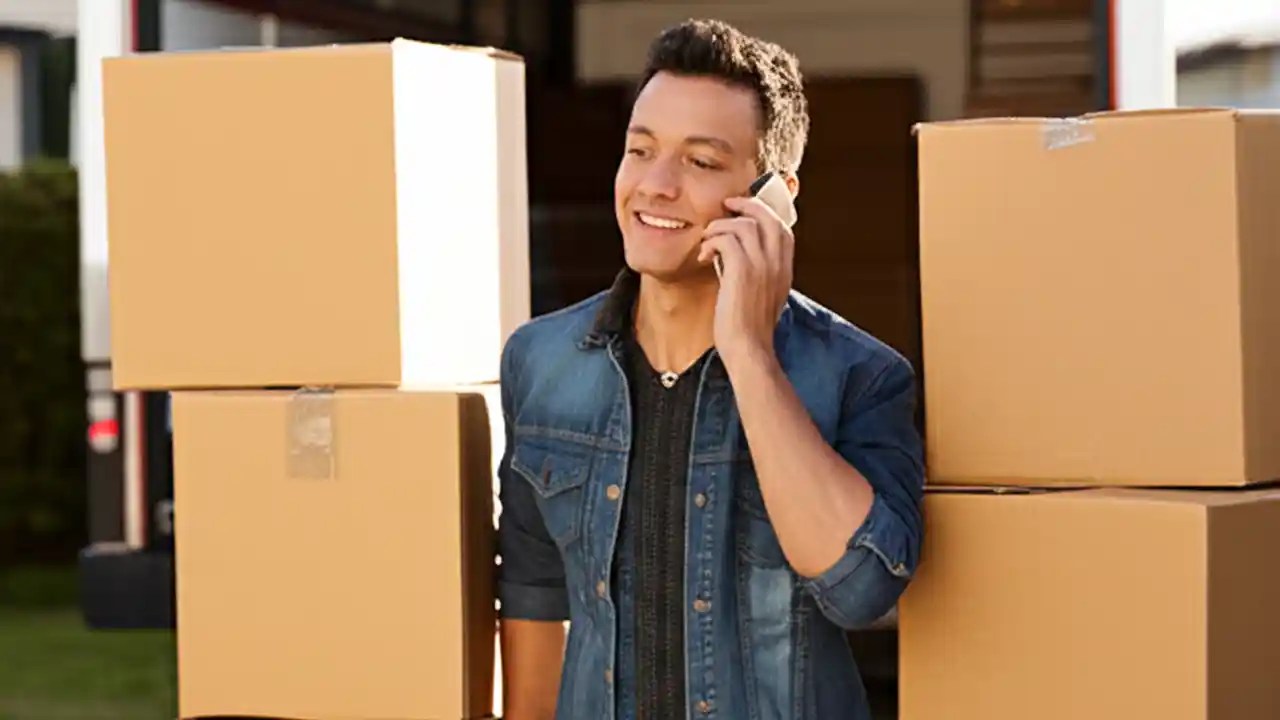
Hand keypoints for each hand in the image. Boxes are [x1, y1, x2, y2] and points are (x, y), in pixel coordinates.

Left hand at [697, 195, 793, 365]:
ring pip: (743, 224)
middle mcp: (778, 263)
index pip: (781, 227)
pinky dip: (711, 242)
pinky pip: (726, 239)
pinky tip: (703, 257)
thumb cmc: (750, 329)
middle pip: (766, 216)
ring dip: (720, 227)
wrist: (749, 349)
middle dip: (744, 205)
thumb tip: (737, 255)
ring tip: (708, 242)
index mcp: (785, 269)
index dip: (761, 212)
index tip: (741, 212)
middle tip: (725, 207)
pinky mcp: (742, 271)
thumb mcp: (764, 296)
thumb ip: (759, 273)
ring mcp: (762, 265)